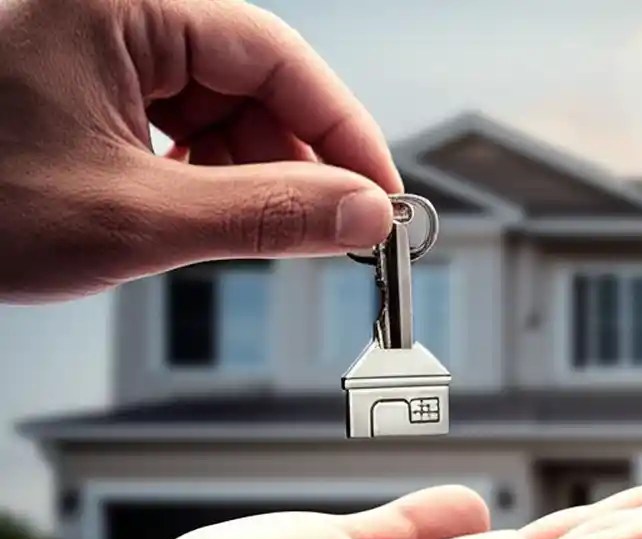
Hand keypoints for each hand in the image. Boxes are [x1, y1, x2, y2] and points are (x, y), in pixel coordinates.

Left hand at [0, 0, 401, 302]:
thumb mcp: (132, 217)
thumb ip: (265, 214)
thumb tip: (360, 214)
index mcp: (118, 1)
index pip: (276, 54)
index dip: (341, 130)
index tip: (379, 194)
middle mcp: (110, 10)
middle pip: (252, 78)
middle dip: (294, 160)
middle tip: (329, 230)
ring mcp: (94, 46)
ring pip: (219, 106)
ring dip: (248, 174)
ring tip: (248, 232)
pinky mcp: (82, 85)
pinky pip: (176, 121)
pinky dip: (203, 173)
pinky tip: (197, 212)